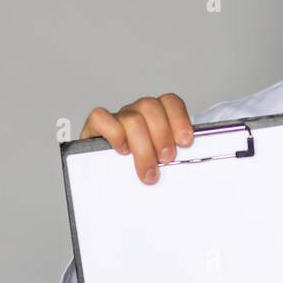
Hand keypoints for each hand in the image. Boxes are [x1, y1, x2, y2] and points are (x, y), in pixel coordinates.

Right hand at [80, 93, 194, 183]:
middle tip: (166, 160)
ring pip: (132, 118)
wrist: (108, 181)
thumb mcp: (162, 161)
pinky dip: (114, 133)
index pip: (169, 102)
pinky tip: (122, 150)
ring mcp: (116, 119)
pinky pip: (101, 118)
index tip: (185, 142)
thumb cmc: (141, 169)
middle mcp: (136, 113)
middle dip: (162, 136)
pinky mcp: (95, 128)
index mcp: (156, 115)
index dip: (179, 119)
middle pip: (150, 107)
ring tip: (148, 170)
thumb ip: (172, 156)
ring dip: (143, 145)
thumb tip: (188, 164)